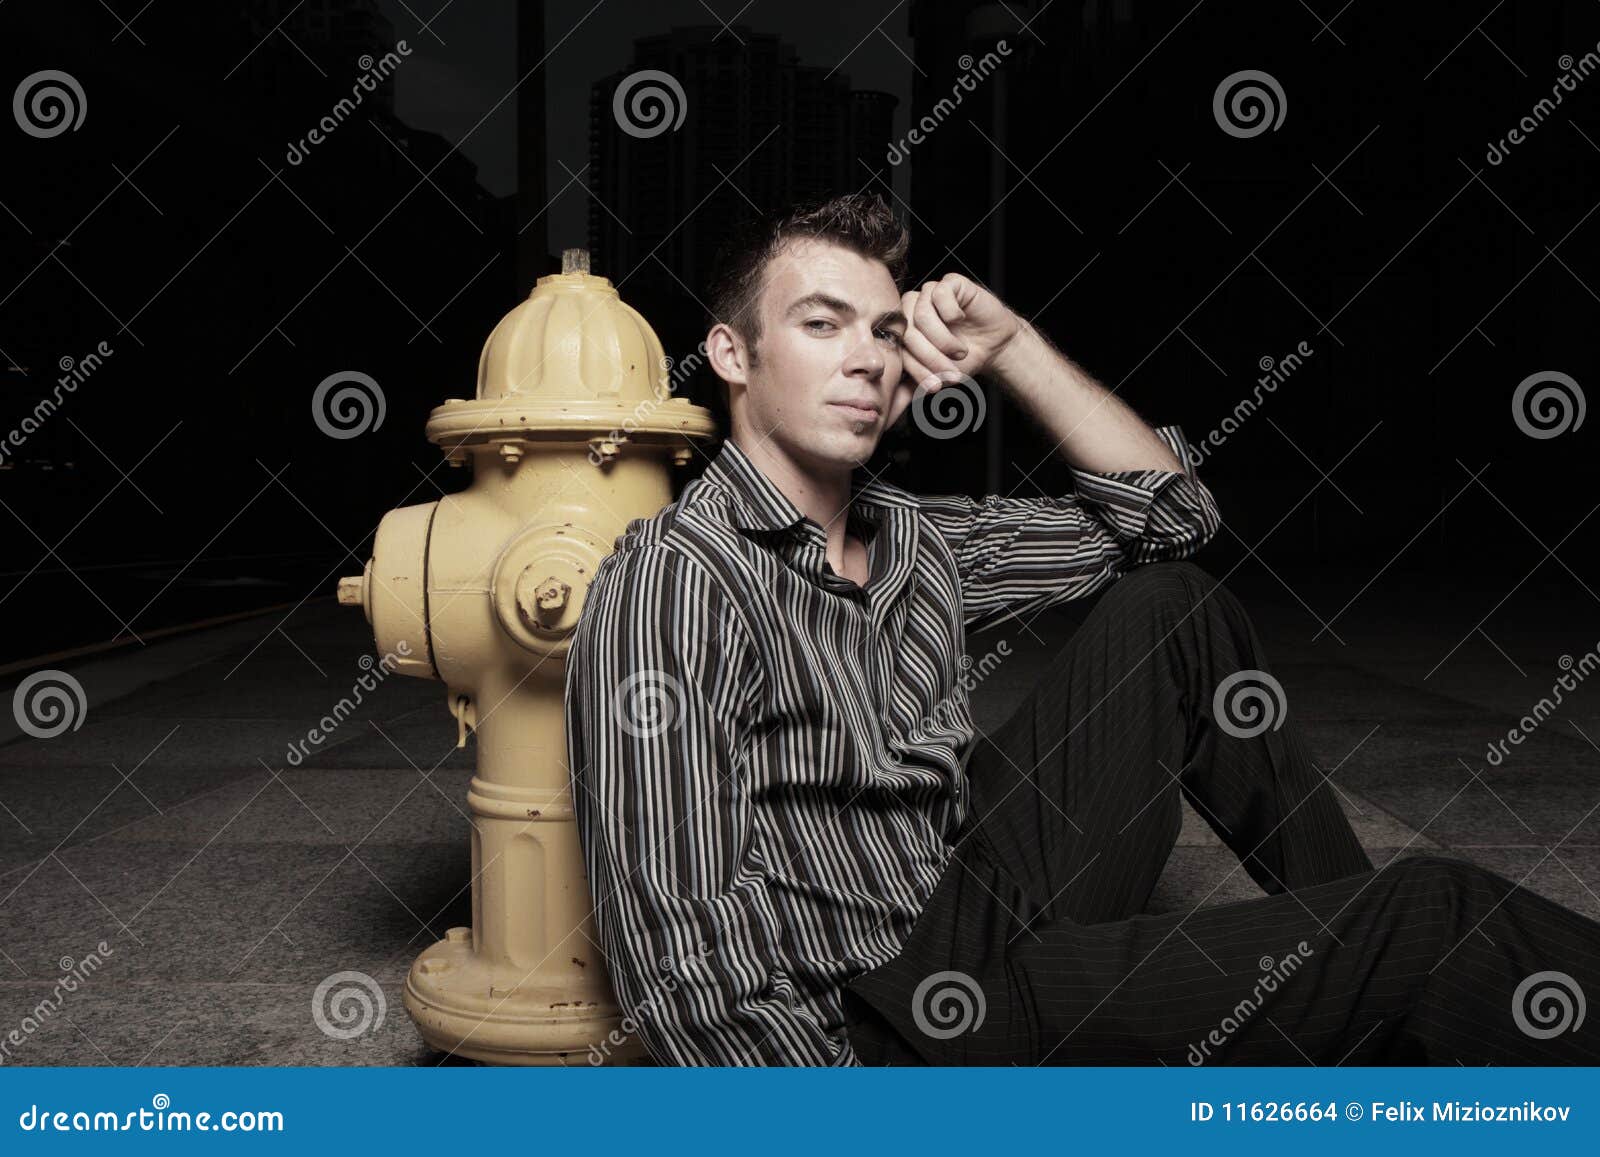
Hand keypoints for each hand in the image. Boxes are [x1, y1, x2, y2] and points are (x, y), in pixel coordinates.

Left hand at [898, 273, 1020, 392]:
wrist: (994, 346)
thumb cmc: (964, 359)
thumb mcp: (938, 375)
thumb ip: (916, 380)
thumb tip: (898, 392)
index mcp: (903, 330)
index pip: (898, 349)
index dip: (917, 370)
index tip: (935, 386)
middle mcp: (912, 309)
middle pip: (908, 332)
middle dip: (930, 357)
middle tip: (951, 372)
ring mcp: (929, 294)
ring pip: (921, 315)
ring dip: (943, 339)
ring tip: (959, 351)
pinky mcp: (949, 282)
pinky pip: (939, 294)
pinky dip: (951, 312)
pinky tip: (961, 320)